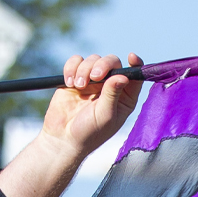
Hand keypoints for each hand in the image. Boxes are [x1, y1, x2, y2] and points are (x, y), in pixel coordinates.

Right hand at [0, 53, 144, 196]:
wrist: (62, 139)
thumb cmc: (89, 132)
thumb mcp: (105, 115)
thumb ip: (113, 94)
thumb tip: (123, 76)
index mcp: (124, 96)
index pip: (134, 75)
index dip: (135, 63)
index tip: (131, 57)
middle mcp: (110, 86)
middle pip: (112, 62)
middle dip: (103, 65)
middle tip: (95, 77)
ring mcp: (92, 81)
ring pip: (93, 60)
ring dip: (84, 69)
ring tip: (78, 86)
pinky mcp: (75, 78)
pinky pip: (76, 62)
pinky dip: (72, 67)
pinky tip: (69, 82)